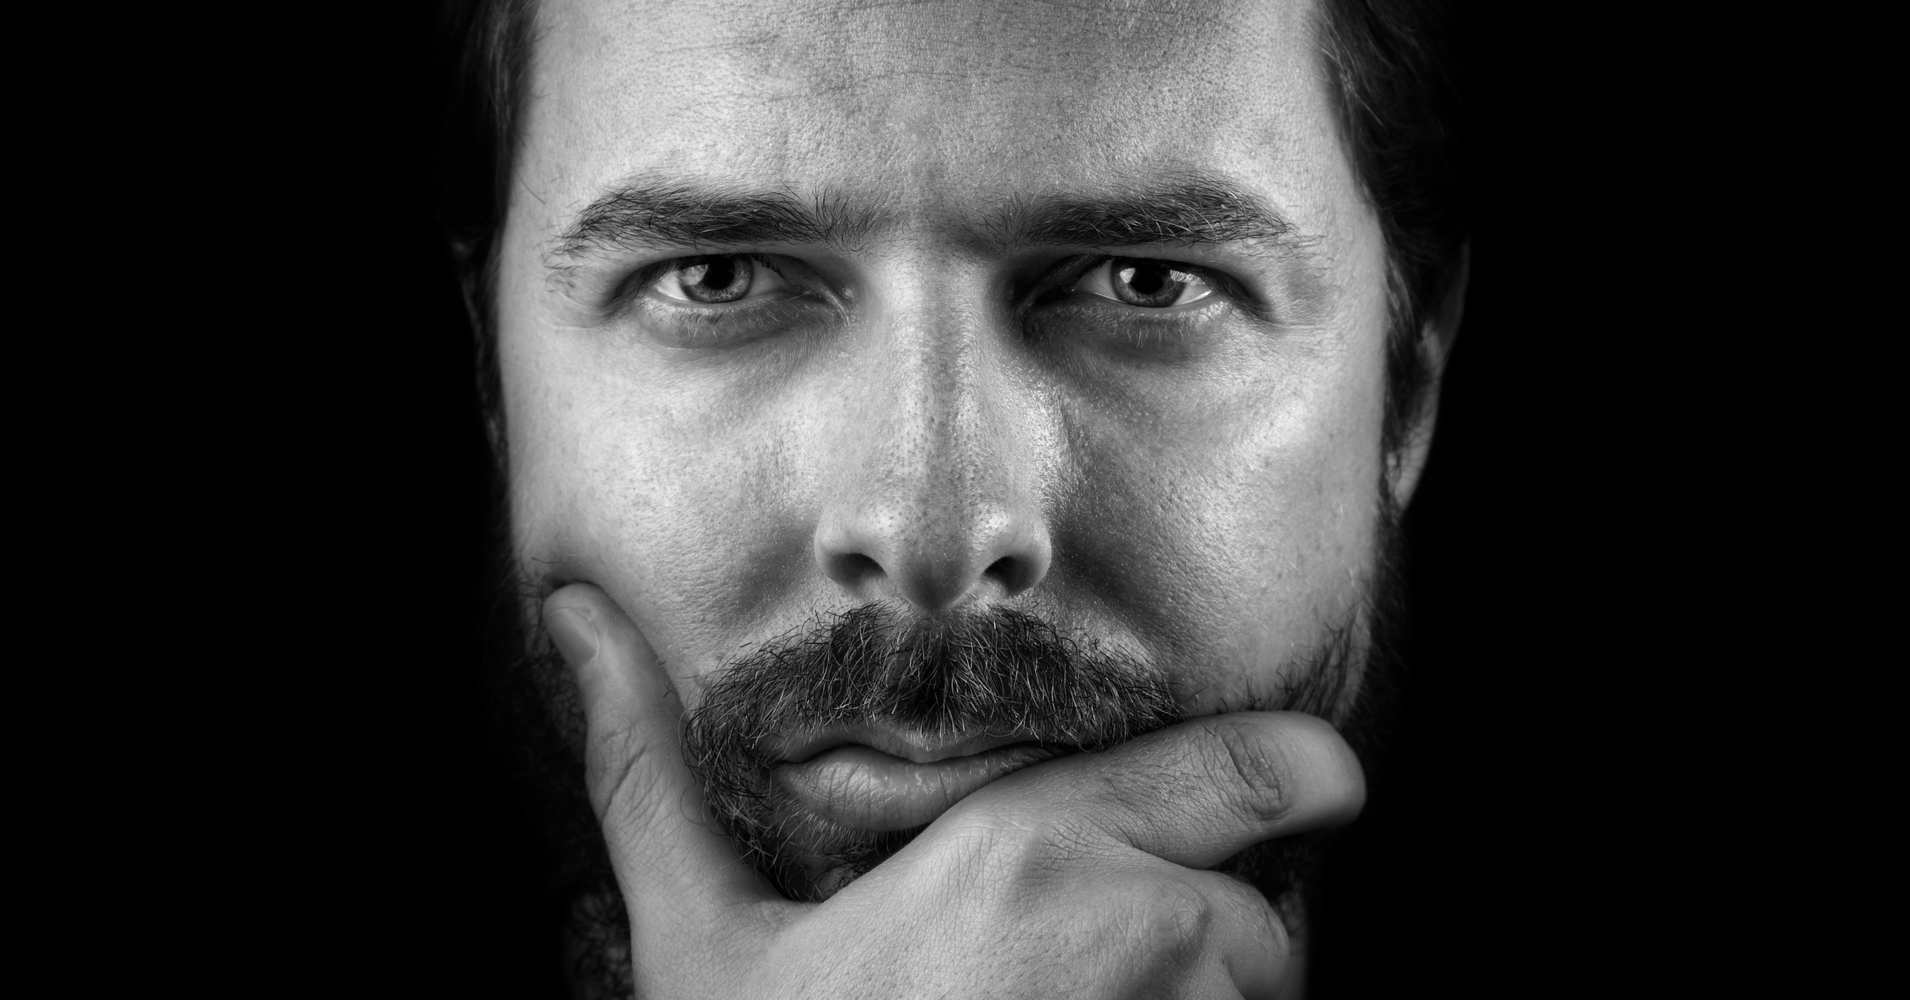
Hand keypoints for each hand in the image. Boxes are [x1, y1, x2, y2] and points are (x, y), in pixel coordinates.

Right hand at [545, 583, 1365, 998]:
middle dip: (1215, 936)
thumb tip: (572, 619)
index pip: (1276, 771)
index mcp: (1035, 857)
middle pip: (1276, 916)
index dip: (1300, 780)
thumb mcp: (697, 942)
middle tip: (1096, 972)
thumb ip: (651, 772)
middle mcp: (1144, 940)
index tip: (1282, 799)